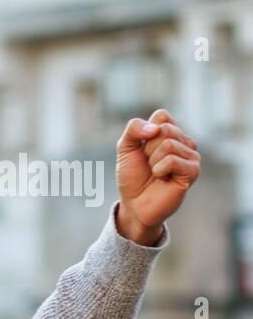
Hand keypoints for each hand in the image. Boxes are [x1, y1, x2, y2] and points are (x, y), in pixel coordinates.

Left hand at [115, 109, 199, 245]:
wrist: (135, 204)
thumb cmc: (132, 176)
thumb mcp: (125, 148)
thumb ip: (133, 129)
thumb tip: (155, 128)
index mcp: (170, 133)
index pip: (162, 115)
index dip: (145, 132)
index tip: (141, 149)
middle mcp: (184, 142)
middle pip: (165, 129)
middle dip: (148, 148)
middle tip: (148, 164)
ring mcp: (191, 156)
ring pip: (169, 144)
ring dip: (153, 160)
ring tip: (155, 172)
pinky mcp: (193, 171)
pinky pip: (173, 160)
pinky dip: (159, 169)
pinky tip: (162, 178)